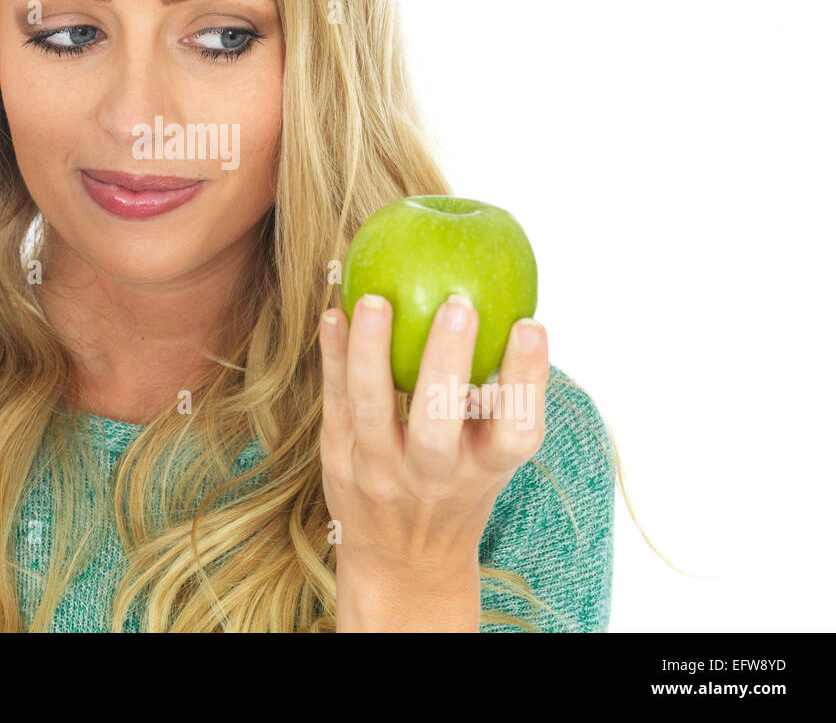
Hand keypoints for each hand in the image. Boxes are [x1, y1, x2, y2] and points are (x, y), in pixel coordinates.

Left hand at [319, 292, 547, 587]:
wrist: (401, 565)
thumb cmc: (456, 488)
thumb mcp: (490, 458)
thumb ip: (498, 400)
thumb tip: (508, 304)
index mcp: (486, 469)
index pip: (517, 429)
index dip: (527, 379)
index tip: (531, 324)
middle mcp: (434, 477)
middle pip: (438, 423)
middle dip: (447, 363)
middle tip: (458, 303)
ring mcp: (380, 472)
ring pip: (373, 409)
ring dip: (372, 352)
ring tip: (375, 300)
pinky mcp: (339, 461)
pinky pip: (336, 402)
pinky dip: (333, 358)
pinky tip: (334, 315)